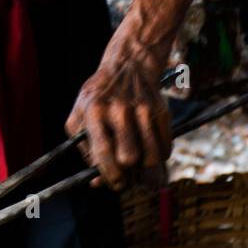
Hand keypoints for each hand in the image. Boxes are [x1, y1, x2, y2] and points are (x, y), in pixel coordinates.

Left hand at [66, 53, 171, 191]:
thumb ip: (85, 149)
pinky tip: (150, 152)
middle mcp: (119, 111)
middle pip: (130, 158)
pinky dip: (160, 157)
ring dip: (147, 171)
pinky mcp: (162, 111)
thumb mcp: (81, 115)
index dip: (109, 176)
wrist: (128, 63)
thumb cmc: (99, 96)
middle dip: (128, 175)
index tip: (114, 184)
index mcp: (94, 112)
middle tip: (127, 178)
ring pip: (152, 158)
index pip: (104, 153)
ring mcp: (143, 110)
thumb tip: (96, 181)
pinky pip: (166, 148)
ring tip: (140, 168)